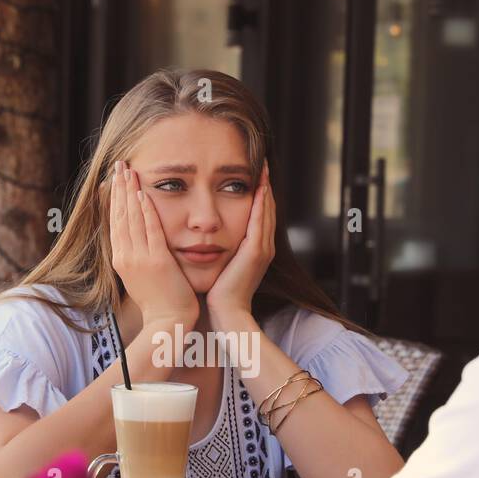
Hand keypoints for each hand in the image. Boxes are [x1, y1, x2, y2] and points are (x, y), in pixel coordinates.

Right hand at [108, 160, 198, 327]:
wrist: (169, 323)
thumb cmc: (161, 302)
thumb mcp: (142, 277)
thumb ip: (140, 256)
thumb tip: (138, 241)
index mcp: (121, 260)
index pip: (115, 222)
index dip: (114, 199)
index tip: (114, 179)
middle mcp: (126, 257)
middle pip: (119, 215)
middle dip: (118, 188)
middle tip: (118, 165)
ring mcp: (140, 259)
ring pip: (131, 218)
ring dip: (129, 191)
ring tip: (127, 169)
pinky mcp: (157, 261)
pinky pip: (150, 229)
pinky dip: (145, 209)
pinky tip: (143, 192)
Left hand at [207, 161, 274, 326]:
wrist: (227, 314)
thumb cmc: (220, 294)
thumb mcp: (224, 267)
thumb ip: (224, 251)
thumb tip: (211, 238)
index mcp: (257, 249)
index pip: (261, 215)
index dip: (259, 195)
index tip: (254, 175)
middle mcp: (264, 246)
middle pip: (268, 208)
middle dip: (265, 186)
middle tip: (263, 163)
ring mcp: (262, 248)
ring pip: (267, 211)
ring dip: (265, 188)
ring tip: (263, 168)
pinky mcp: (255, 251)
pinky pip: (260, 221)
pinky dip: (261, 203)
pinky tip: (259, 187)